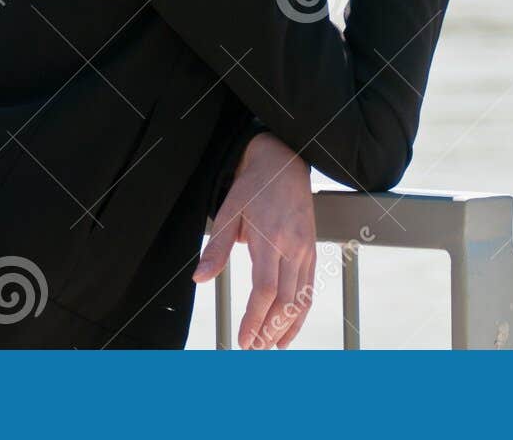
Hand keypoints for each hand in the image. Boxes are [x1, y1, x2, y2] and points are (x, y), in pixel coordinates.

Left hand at [191, 132, 316, 348]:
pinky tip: (290, 327)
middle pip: (285, 300)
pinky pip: (310, 288)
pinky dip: (301, 312)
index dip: (254, 319)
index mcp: (269, 238)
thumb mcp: (229, 211)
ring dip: (287, 327)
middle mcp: (292, 247)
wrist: (285, 162)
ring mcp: (305, 249)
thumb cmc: (254, 186)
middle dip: (268, 331)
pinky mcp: (312, 250)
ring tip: (270, 347)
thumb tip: (200, 278)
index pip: (264, 290)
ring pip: (301, 298)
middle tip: (252, 350)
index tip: (242, 339)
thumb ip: (216, 248)